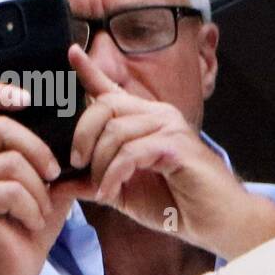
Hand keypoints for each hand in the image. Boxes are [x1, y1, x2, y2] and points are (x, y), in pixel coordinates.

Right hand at [0, 80, 81, 274]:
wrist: (13, 271)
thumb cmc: (28, 225)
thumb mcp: (49, 183)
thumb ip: (59, 154)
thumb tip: (89, 124)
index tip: (29, 98)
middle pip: (1, 128)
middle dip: (38, 150)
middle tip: (54, 175)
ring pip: (12, 162)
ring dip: (38, 190)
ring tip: (41, 210)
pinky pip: (10, 190)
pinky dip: (31, 208)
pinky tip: (31, 223)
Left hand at [65, 44, 274, 258]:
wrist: (216, 222)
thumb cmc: (175, 205)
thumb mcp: (123, 192)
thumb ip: (93, 182)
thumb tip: (58, 184)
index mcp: (145, 120)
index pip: (113, 90)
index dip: (91, 70)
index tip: (73, 52)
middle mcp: (158, 115)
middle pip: (105, 106)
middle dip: (83, 135)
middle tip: (76, 163)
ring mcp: (169, 127)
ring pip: (116, 131)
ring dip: (100, 164)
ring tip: (102, 188)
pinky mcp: (176, 145)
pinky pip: (131, 152)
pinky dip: (114, 174)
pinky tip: (109, 192)